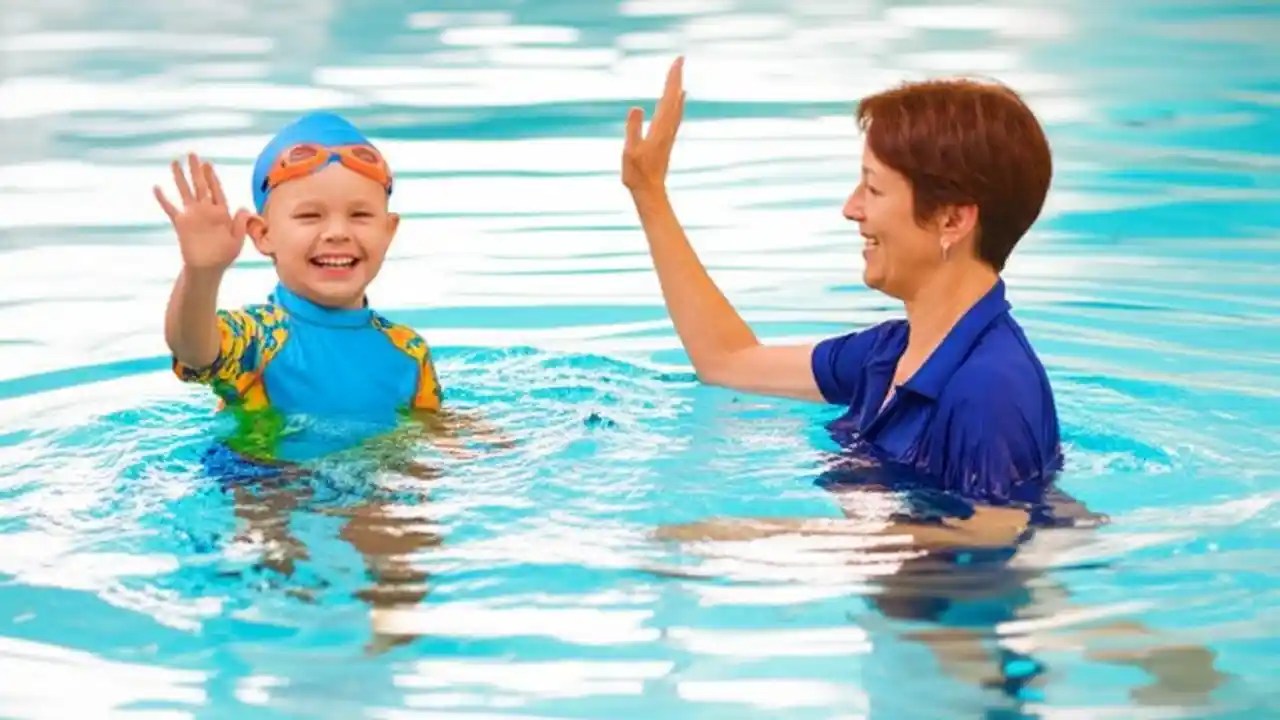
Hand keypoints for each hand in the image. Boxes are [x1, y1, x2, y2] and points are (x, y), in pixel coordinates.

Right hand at [154, 153, 250, 272]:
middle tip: (192, 154)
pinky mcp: (181, 224)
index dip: (212, 177)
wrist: (208, 268)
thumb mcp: (236, 240)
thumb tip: (243, 207)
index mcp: (221, 212)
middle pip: (200, 185)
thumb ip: (240, 223)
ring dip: (180, 178)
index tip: (207, 164)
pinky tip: (156, 188)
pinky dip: (163, 199)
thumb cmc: (224, 256)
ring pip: (185, 192)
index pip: (216, 190)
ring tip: (174, 163)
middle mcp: (205, 210)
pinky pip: (170, 209)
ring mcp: (192, 215)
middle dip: (196, 170)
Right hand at [622, 56, 685, 194]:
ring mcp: (668, 134)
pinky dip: (677, 103)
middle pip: (675, 98)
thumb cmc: (637, 174)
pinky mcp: (666, 140)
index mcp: (659, 128)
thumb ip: (633, 128)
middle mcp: (667, 129)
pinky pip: (674, 115)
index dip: (673, 78)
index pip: (668, 97)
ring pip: (677, 106)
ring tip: (679, 76)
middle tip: (680, 60)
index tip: (678, 61)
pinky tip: (678, 101)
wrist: (650, 191)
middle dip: (676, 78)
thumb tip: (636, 106)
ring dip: (677, 89)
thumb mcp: (630, 150)